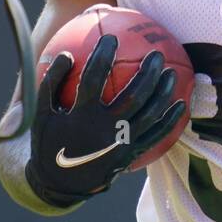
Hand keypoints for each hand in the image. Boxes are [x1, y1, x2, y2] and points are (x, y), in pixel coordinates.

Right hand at [25, 33, 185, 208]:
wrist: (61, 184)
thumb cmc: (49, 142)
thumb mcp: (41, 115)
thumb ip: (51, 83)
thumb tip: (65, 53)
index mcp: (80, 116)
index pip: (92, 78)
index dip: (101, 56)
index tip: (110, 38)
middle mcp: (104, 129)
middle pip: (132, 96)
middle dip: (147, 72)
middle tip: (155, 54)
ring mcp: (121, 143)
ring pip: (149, 114)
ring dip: (163, 92)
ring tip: (172, 72)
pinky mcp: (131, 154)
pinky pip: (156, 135)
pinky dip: (170, 120)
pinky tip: (181, 104)